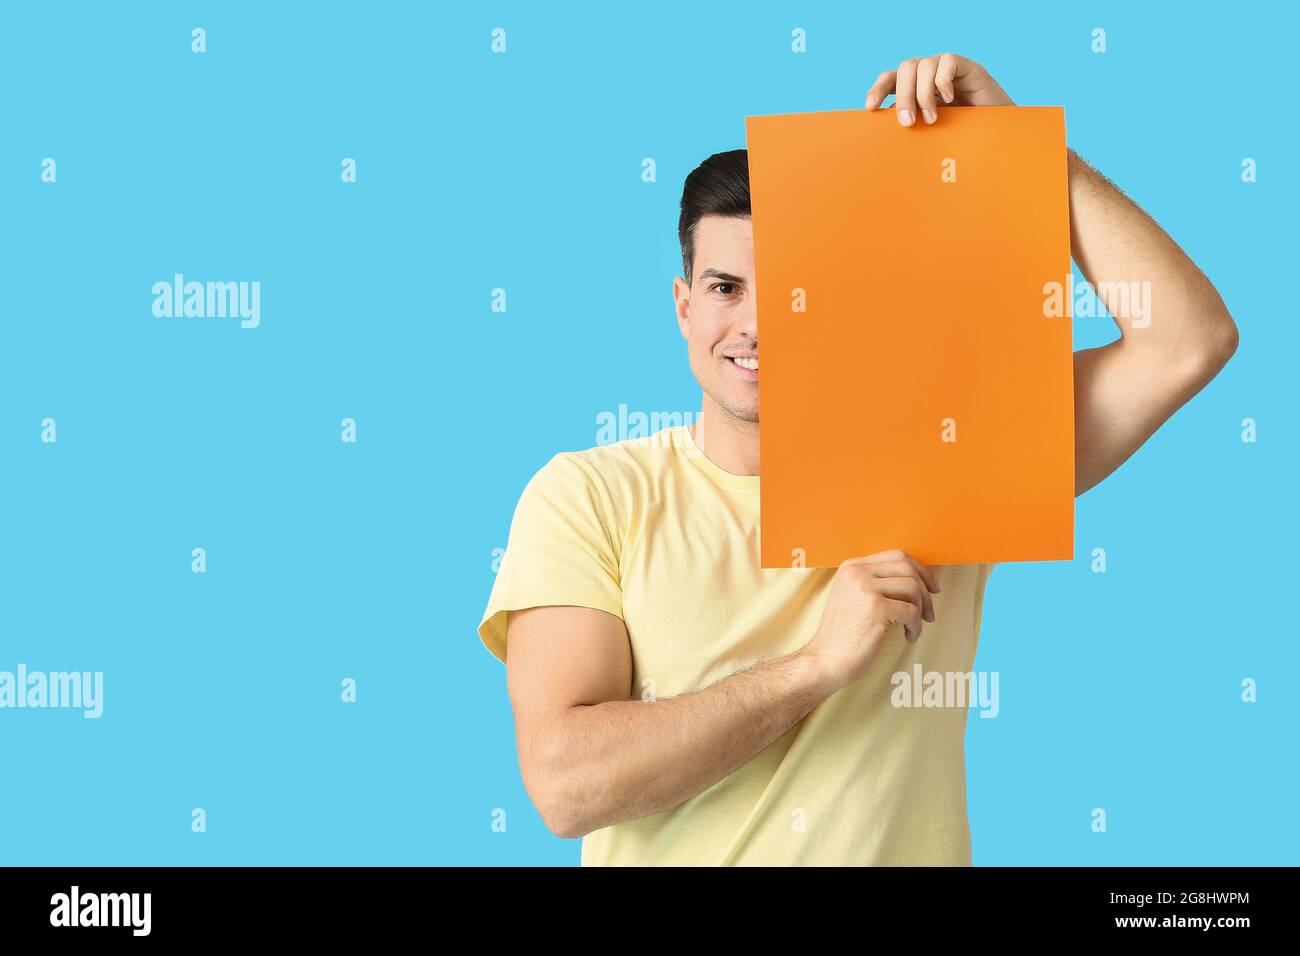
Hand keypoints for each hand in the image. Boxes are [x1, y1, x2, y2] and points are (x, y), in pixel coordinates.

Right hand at [798, 549, 940, 693]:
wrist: (825, 660)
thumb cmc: (842, 635)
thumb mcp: (852, 598)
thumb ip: (875, 583)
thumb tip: (915, 580)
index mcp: (851, 567)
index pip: (896, 555)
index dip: (920, 570)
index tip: (931, 587)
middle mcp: (857, 572)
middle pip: (907, 567)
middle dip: (926, 589)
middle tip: (929, 612)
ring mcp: (865, 588)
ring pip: (912, 587)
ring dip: (922, 609)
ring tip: (915, 626)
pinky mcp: (875, 608)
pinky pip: (912, 611)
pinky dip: (916, 627)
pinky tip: (908, 637)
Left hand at [865, 53, 1013, 125]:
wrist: (995, 133)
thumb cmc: (960, 134)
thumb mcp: (929, 132)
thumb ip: (911, 126)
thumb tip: (884, 135)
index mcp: (915, 87)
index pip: (890, 78)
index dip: (878, 89)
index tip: (870, 108)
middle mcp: (928, 74)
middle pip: (905, 69)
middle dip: (903, 96)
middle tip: (906, 122)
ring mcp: (946, 67)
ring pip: (923, 65)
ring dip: (923, 94)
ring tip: (932, 119)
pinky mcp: (966, 66)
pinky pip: (947, 61)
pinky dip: (943, 82)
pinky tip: (950, 99)